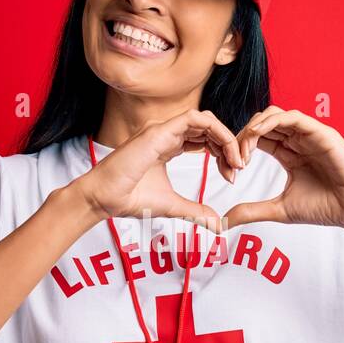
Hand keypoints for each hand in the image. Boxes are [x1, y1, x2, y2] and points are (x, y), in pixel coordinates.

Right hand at [73, 109, 244, 232]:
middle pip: (208, 128)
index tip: (233, 174)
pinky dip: (216, 130)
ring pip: (205, 120)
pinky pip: (195, 118)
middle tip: (240, 168)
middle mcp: (166, 133)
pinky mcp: (158, 130)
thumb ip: (196, 211)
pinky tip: (225, 151)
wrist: (104, 199)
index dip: (223, 153)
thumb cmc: (129, 199)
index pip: (204, 139)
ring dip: (226, 138)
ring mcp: (162, 129)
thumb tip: (218, 224)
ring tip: (236, 161)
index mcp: (168, 145)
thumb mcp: (173, 206)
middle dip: (229, 146)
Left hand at [220, 107, 343, 239]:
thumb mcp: (280, 210)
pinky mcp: (321, 132)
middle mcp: (298, 140)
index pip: (258, 139)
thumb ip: (252, 211)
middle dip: (242, 137)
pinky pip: (293, 117)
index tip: (229, 169)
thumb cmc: (325, 208)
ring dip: (253, 128)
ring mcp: (310, 134)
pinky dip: (272, 121)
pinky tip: (256, 134)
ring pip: (274, 115)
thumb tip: (224, 221)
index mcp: (289, 153)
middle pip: (262, 124)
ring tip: (243, 148)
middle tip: (232, 159)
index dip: (240, 147)